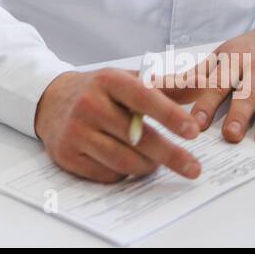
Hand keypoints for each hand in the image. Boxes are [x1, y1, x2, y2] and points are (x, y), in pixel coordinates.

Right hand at [32, 67, 202, 182]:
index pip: (144, 98)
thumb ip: (167, 85)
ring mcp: (76, 131)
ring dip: (148, 166)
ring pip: (124, 160)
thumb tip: (204, 85)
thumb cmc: (98, 91)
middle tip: (193, 168)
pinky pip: (107, 173)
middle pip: (138, 137)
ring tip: (157, 163)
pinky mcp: (68, 155)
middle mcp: (89, 104)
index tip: (194, 131)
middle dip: (171, 155)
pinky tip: (128, 163)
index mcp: (108, 81)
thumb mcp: (128, 80)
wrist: (50, 100)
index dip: (170, 115)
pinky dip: (124, 172)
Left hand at [161, 17, 254, 144]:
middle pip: (247, 94)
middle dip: (238, 114)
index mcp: (233, 63)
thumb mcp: (221, 58)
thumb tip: (150, 88)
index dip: (204, 105)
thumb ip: (190, 78)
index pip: (216, 86)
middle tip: (230, 135)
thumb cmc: (250, 50)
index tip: (192, 123)